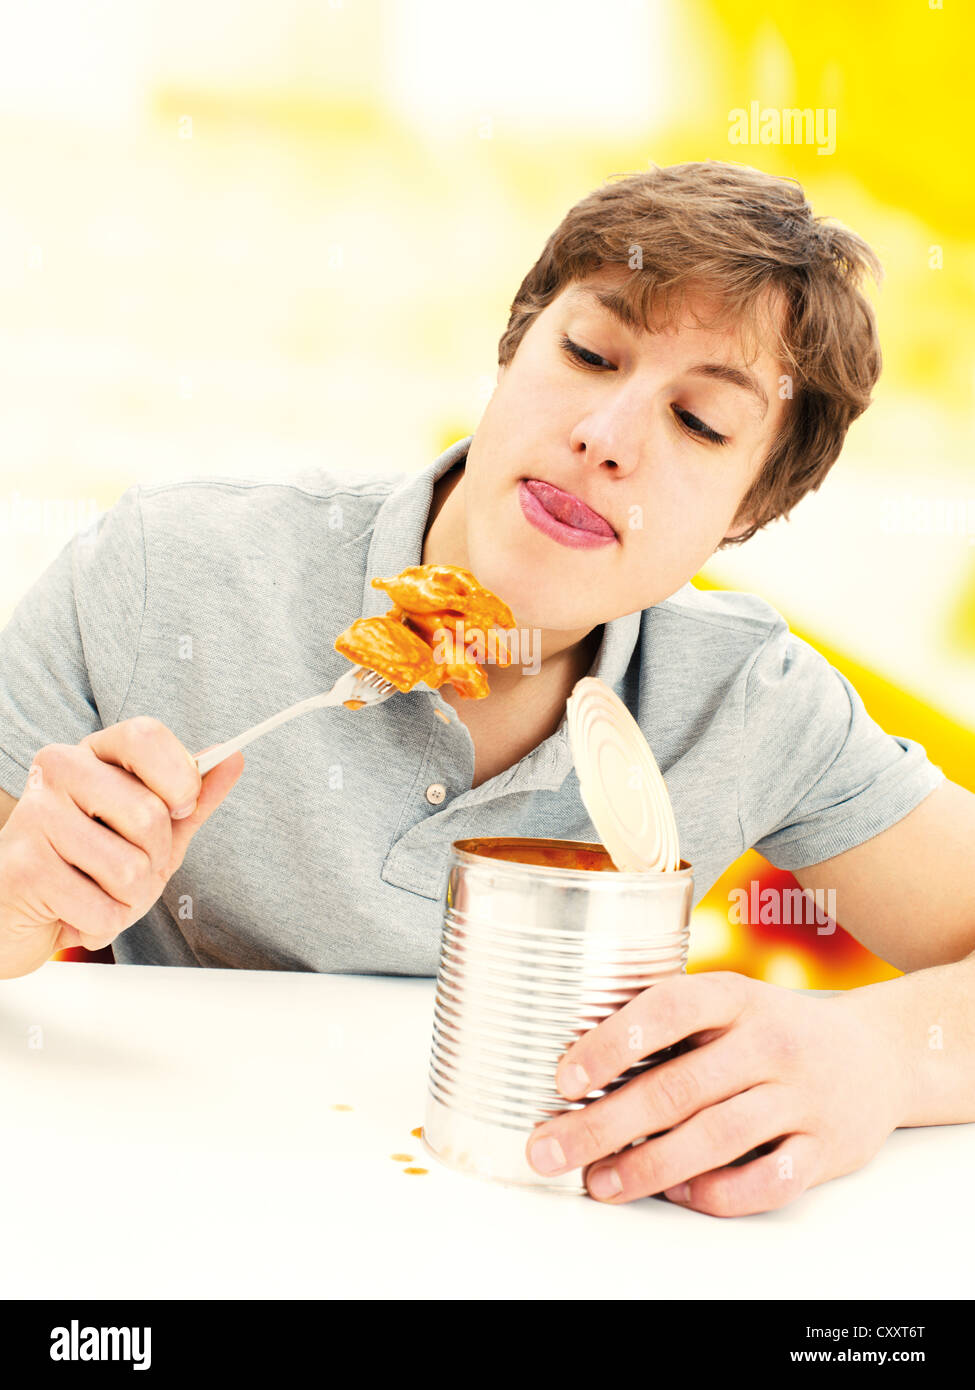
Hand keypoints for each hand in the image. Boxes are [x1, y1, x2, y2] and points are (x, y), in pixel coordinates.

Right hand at [0, 716, 243, 968]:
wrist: (18, 915)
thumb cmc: (88, 867)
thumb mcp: (150, 832)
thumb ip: (191, 798)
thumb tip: (233, 758)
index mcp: (92, 753)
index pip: (146, 735)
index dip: (178, 779)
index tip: (178, 809)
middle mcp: (57, 772)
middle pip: (149, 814)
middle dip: (154, 861)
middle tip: (124, 872)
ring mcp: (35, 817)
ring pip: (130, 869)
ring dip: (128, 901)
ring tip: (96, 893)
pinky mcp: (23, 869)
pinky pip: (103, 910)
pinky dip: (102, 926)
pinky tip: (73, 915)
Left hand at [524, 970, 908, 1215]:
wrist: (878, 1055)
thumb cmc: (777, 1029)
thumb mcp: (730, 1001)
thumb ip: (671, 1021)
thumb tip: (579, 1059)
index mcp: (736, 995)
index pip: (667, 1009)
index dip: (611, 1042)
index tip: (564, 1076)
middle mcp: (769, 1042)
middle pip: (677, 1088)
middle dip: (603, 1124)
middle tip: (550, 1150)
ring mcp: (800, 1097)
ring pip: (715, 1138)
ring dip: (647, 1166)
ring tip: (599, 1182)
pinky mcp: (824, 1148)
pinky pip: (767, 1181)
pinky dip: (719, 1193)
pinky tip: (681, 1194)